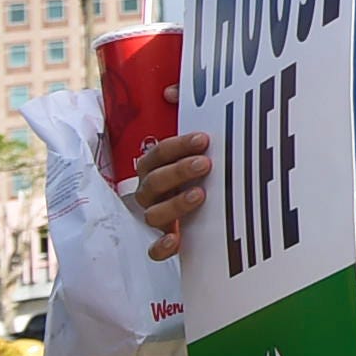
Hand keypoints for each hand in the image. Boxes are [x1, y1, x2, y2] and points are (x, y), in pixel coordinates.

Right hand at [135, 132, 212, 260]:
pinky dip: (162, 246)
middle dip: (179, 171)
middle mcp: (152, 192)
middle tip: (204, 164)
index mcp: (155, 169)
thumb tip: (193, 106)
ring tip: (199, 195)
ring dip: (176, 203)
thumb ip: (197, 134)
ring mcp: (157, 215)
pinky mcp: (164, 239)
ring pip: (154, 213)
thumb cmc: (196, 175)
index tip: (202, 140)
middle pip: (155, 181)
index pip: (159, 154)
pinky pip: (154, 249)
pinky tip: (175, 239)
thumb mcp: (197, 152)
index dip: (178, 146)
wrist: (196, 209)